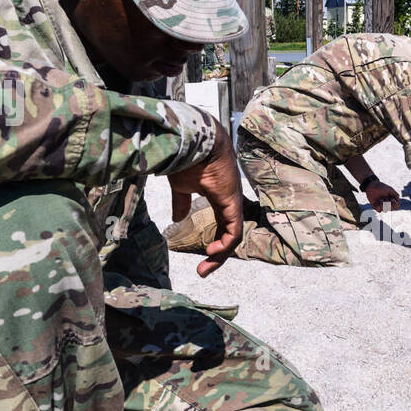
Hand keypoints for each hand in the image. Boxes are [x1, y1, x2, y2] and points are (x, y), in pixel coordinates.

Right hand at [167, 123, 242, 277]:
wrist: (195, 140)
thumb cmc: (188, 158)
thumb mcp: (182, 186)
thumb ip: (182, 202)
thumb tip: (177, 218)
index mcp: (220, 198)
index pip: (223, 227)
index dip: (215, 244)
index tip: (200, 258)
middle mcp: (230, 202)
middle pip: (229, 235)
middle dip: (217, 256)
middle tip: (202, 271)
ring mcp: (233, 202)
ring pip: (233, 236)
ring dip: (220, 254)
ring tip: (205, 266)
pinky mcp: (232, 203)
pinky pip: (233, 230)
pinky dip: (224, 244)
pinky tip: (213, 251)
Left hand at [364, 181, 400, 211]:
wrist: (371, 187)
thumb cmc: (381, 187)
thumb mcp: (390, 189)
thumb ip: (395, 195)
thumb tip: (398, 201)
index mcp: (392, 199)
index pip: (396, 206)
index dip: (395, 204)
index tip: (391, 199)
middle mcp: (387, 203)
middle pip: (392, 209)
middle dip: (389, 204)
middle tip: (385, 198)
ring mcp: (382, 205)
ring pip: (385, 210)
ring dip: (383, 204)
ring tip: (380, 199)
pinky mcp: (376, 207)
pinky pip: (379, 211)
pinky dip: (378, 206)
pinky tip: (377, 201)